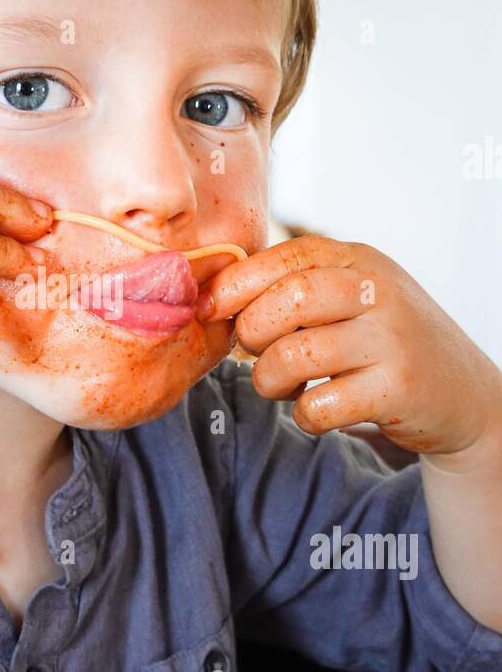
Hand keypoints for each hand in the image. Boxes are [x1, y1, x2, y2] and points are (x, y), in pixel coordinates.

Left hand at [197, 234, 501, 456]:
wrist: (462, 393)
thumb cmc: (383, 344)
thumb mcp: (350, 298)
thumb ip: (294, 288)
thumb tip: (212, 298)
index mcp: (359, 260)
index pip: (286, 257)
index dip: (236, 284)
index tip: (209, 310)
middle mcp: (379, 292)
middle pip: (288, 300)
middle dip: (251, 332)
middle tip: (252, 353)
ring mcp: (392, 339)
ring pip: (297, 354)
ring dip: (269, 378)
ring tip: (279, 385)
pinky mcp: (398, 390)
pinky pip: (321, 404)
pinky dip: (303, 414)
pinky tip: (315, 410)